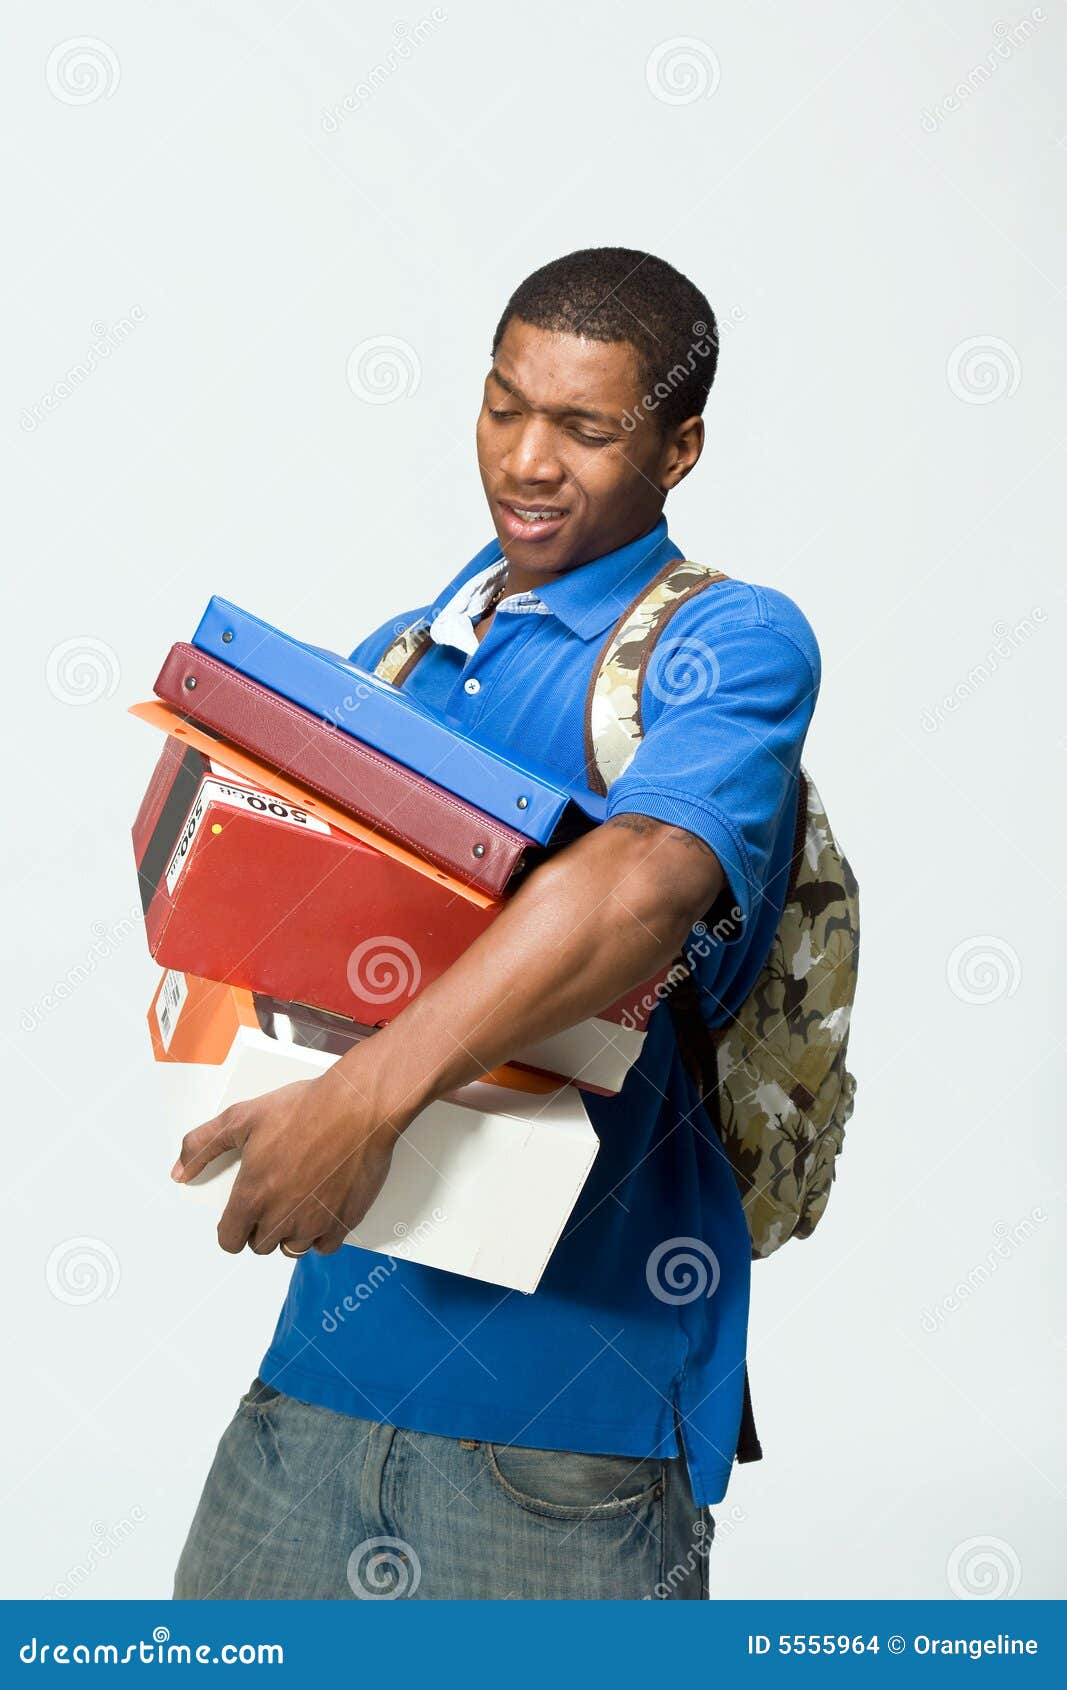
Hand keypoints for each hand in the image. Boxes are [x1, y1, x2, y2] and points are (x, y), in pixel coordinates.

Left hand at [171, 1059, 406, 1255]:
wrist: (358, 1106)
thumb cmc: (303, 1108)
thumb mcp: (242, 1117)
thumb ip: (203, 1145)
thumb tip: (179, 1171)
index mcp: (252, 1195)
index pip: (229, 1239)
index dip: (232, 1228)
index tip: (240, 1216)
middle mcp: (280, 1217)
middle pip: (260, 1245)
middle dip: (261, 1226)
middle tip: (274, 1196)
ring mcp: (313, 1223)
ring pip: (291, 1248)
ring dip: (290, 1232)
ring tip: (297, 1200)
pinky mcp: (343, 1222)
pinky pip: (323, 1246)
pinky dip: (320, 1234)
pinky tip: (321, 1208)